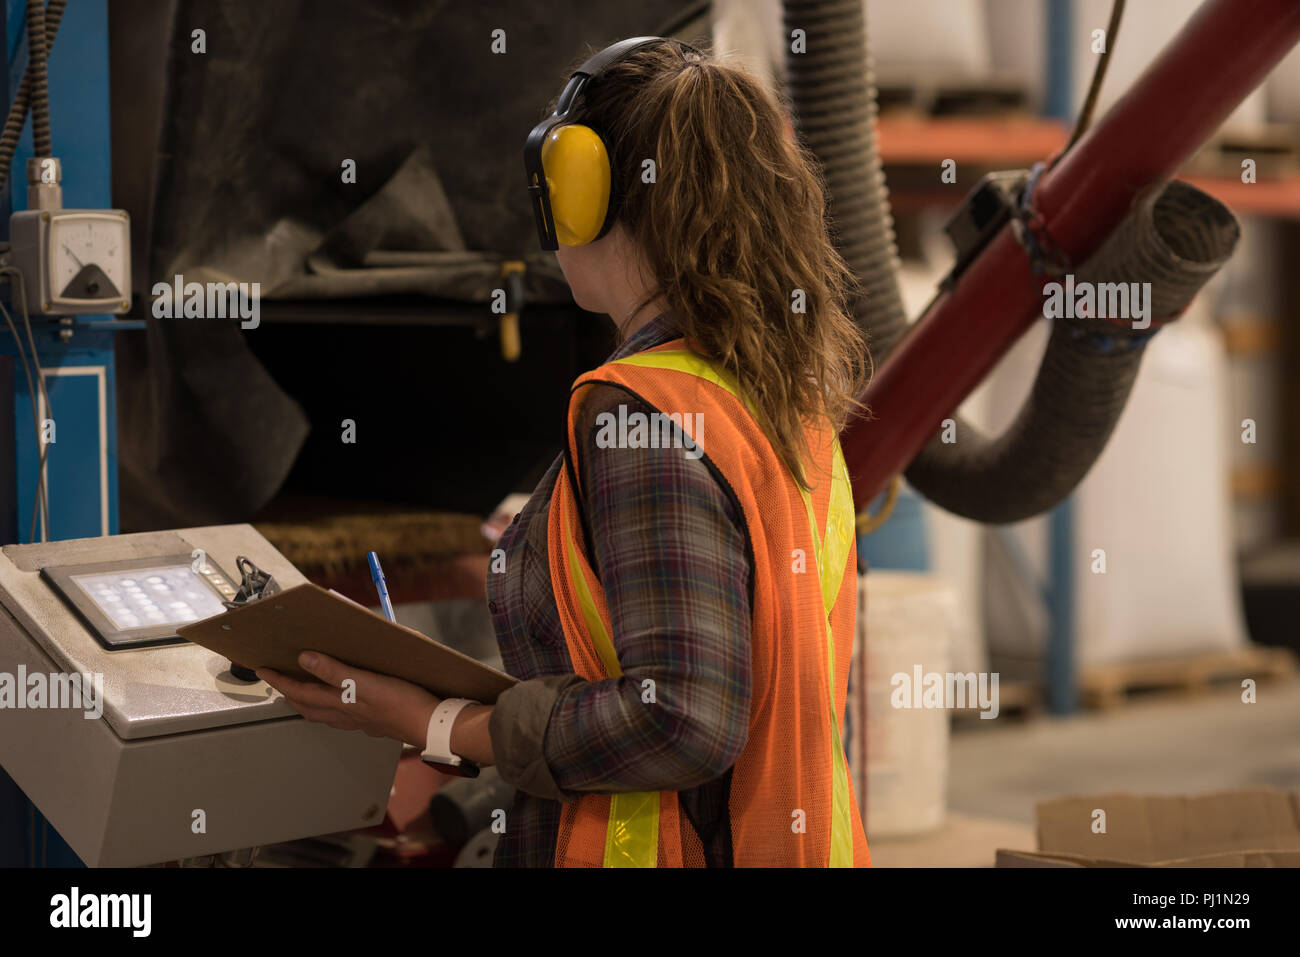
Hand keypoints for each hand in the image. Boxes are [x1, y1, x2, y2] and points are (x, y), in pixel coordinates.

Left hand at [256, 651, 439, 746]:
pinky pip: (340, 716)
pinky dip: (329, 708)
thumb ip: (334, 670)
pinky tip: (339, 704)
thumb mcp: (366, 681)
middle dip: (288, 694)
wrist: (429, 723)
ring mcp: (358, 720)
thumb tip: (304, 659)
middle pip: (306, 706)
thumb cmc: (401, 702)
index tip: (262, 670)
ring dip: (306, 703)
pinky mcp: (372, 721)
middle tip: (277, 682)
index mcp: (340, 702)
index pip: (300, 691)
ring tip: (301, 692)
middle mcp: (344, 714)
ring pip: (322, 713)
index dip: (279, 680)